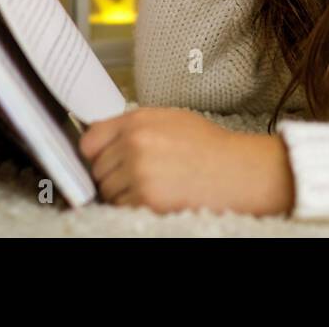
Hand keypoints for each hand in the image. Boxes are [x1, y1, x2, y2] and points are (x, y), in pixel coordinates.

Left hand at [80, 107, 295, 216]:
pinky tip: (155, 198)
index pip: (90, 139)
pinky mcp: (147, 199)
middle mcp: (134, 144)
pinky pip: (122, 208)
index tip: (103, 159)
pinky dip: (134, 207)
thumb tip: (107, 139)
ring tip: (151, 186)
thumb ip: (135, 126)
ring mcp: (139, 172)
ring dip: (123, 194)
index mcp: (138, 121)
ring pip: (108, 192)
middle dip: (113, 175)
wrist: (238, 171)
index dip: (96, 152)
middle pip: (98, 169)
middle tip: (137, 176)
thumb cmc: (210, 147)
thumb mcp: (171, 119)